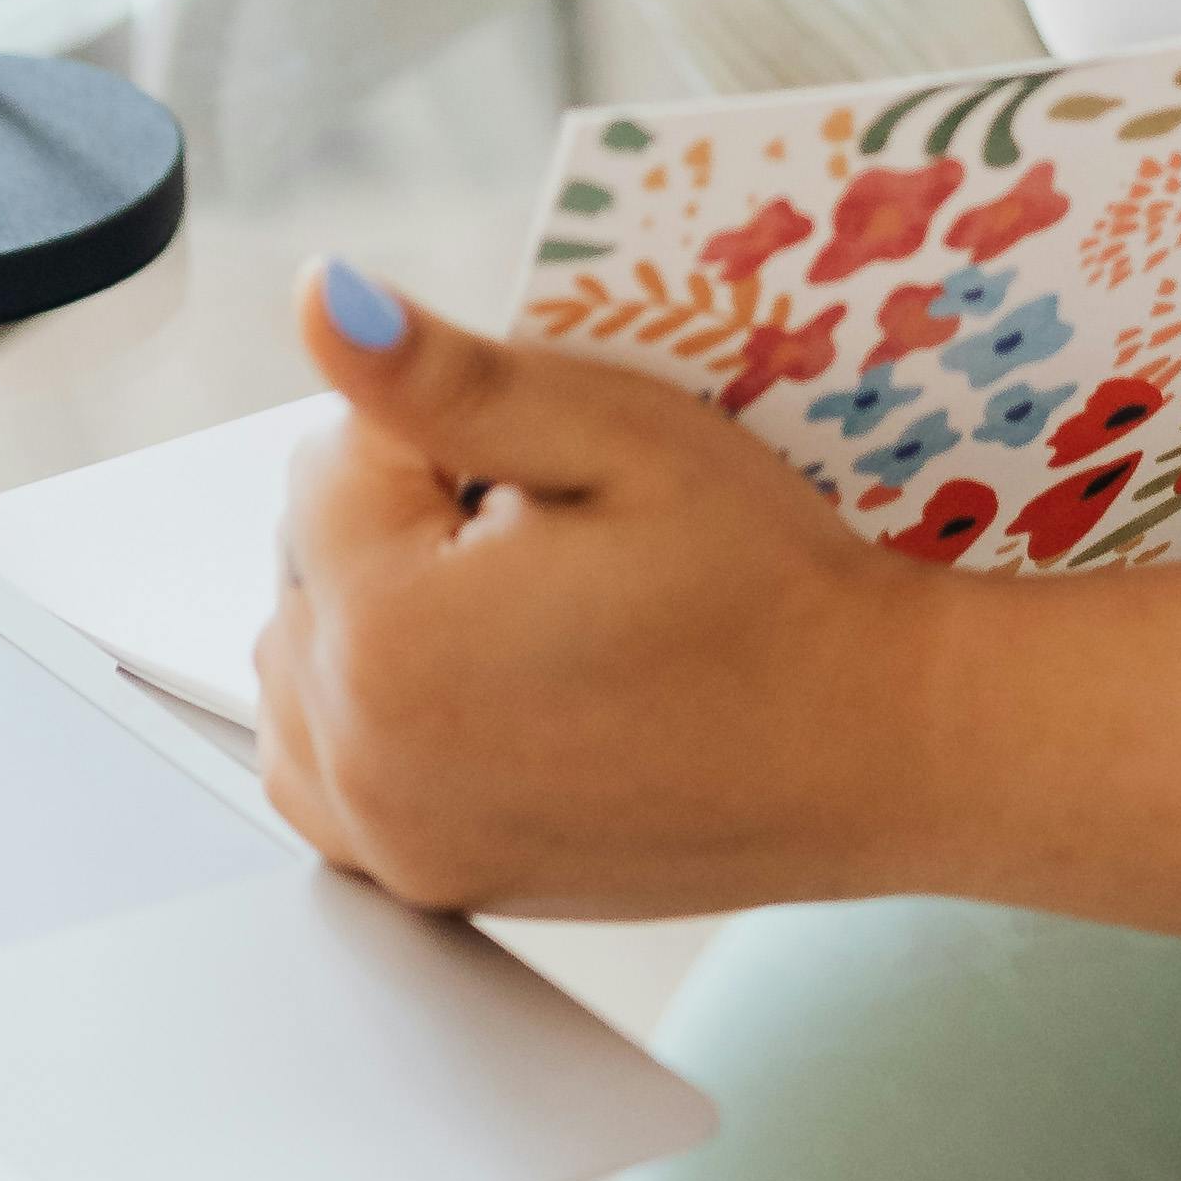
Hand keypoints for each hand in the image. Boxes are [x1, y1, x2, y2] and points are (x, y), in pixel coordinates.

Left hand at [257, 263, 932, 914]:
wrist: (879, 744)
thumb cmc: (772, 589)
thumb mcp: (620, 438)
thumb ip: (444, 375)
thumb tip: (317, 300)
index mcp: (389, 635)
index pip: (331, 459)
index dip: (447, 436)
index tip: (554, 474)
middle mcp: (365, 757)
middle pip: (306, 564)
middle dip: (404, 524)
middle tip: (555, 537)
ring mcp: (396, 836)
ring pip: (302, 667)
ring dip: (376, 615)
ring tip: (526, 604)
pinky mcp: (435, 880)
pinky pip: (329, 775)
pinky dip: (372, 716)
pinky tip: (481, 682)